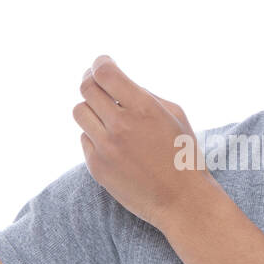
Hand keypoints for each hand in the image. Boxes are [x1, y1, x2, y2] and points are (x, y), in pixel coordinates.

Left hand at [73, 55, 206, 228]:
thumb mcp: (175, 115)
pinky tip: (112, 141)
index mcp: (143, 108)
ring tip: (103, 112)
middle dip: (90, 80)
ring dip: (90, 107)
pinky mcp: (97, 167)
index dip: (100, 63)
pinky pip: (85, 139)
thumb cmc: (184, 155)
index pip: (105, 73)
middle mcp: (120, 126)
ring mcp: (105, 148)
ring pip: (79, 112)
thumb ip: (144, 95)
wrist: (183, 201)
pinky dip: (95, 135)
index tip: (102, 62)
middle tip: (97, 81)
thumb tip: (118, 83)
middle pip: (87, 88)